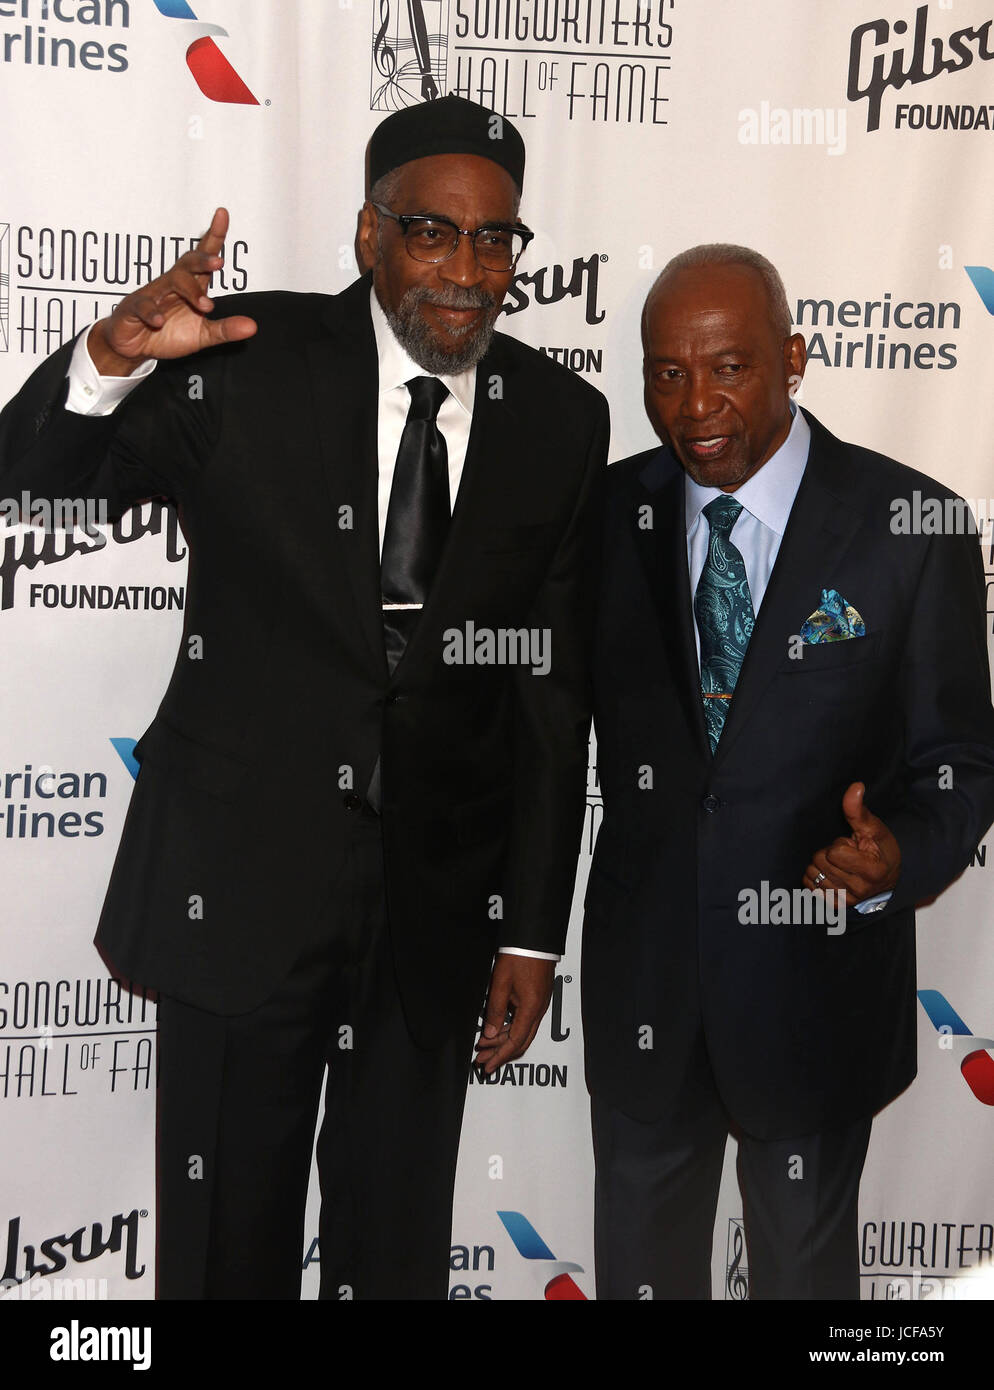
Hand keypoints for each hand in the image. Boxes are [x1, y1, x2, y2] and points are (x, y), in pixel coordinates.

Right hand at [88, 207, 256, 374]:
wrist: (134, 347)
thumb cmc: (167, 333)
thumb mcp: (202, 335)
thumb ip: (225, 329)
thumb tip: (253, 327)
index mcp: (190, 286)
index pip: (203, 257)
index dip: (214, 235)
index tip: (222, 213)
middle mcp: (172, 285)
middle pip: (188, 264)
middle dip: (202, 260)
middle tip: (219, 262)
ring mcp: (152, 295)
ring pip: (170, 281)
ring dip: (189, 290)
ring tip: (205, 305)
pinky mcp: (134, 309)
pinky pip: (143, 305)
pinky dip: (152, 312)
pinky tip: (159, 321)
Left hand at [474, 955, 554, 1074]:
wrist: (535, 939)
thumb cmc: (519, 956)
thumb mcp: (501, 983)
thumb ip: (495, 1010)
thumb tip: (490, 1033)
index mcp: (531, 1009)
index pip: (515, 1042)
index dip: (500, 1056)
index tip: (487, 1065)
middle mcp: (538, 1010)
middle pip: (520, 1041)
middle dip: (500, 1053)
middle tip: (482, 1060)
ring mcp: (539, 1005)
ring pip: (522, 1032)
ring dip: (503, 1041)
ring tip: (484, 1046)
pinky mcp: (537, 998)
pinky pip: (524, 1021)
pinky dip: (509, 1029)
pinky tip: (496, 1030)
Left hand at [803, 781, 900, 906]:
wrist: (889, 876)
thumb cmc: (881, 849)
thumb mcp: (873, 828)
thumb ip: (859, 810)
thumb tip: (855, 787)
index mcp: (872, 871)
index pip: (834, 853)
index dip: (839, 843)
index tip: (852, 845)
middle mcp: (859, 889)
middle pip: (820, 862)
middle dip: (828, 853)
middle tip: (846, 853)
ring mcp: (847, 900)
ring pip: (812, 875)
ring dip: (821, 865)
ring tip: (839, 863)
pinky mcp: (836, 906)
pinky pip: (810, 888)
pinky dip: (816, 878)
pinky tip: (830, 873)